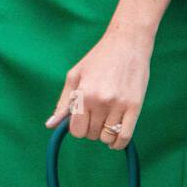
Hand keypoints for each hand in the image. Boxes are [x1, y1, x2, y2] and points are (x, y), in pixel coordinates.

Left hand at [45, 24, 153, 148]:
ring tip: (106, 121)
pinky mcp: (135, 106)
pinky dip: (118, 143)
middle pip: (92, 134)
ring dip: (105, 135)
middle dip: (91, 129)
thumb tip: (50, 125)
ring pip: (108, 138)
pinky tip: (115, 138)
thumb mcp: (75, 75)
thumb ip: (63, 102)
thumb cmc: (99, 58)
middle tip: (96, 115)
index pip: (76, 130)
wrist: (127, 43)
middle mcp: (101, 101)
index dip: (78, 128)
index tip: (82, 119)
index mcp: (83, 94)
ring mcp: (119, 105)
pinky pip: (125, 137)